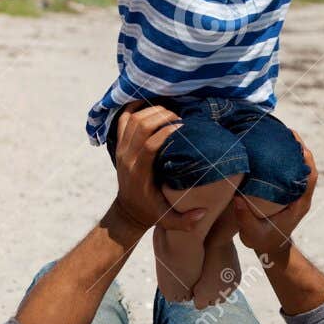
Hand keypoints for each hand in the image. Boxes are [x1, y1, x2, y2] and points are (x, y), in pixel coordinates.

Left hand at [111, 103, 206, 233]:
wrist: (128, 210)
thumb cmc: (152, 212)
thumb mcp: (168, 221)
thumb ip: (186, 221)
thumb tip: (203, 213)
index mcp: (140, 173)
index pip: (150, 145)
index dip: (166, 132)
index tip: (182, 126)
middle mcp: (128, 158)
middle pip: (141, 126)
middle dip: (161, 116)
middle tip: (178, 117)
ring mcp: (121, 149)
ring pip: (132, 119)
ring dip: (151, 110)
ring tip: (169, 112)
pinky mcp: (119, 144)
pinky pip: (123, 120)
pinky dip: (133, 107)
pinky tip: (147, 103)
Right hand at [236, 137, 316, 260]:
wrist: (270, 247)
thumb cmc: (263, 241)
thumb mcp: (252, 234)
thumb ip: (245, 219)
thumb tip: (236, 199)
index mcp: (299, 204)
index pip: (310, 178)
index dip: (306, 160)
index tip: (296, 143)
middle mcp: (300, 195)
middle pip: (306, 166)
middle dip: (298, 147)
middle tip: (283, 130)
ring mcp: (295, 192)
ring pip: (299, 166)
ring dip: (291, 150)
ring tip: (277, 132)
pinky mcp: (287, 190)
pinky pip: (289, 170)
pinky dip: (283, 157)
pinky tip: (270, 147)